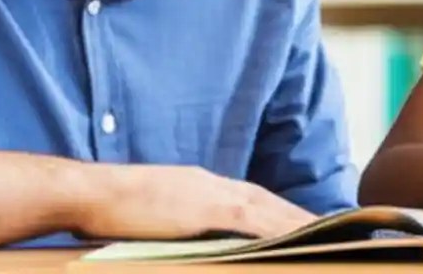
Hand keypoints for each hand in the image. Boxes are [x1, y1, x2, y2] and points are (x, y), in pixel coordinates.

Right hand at [72, 164, 316, 239]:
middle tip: (331, 227)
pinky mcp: (207, 210)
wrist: (91, 193)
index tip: (299, 220)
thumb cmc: (111, 208)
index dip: (276, 209)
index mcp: (199, 185)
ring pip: (267, 208)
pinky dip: (279, 228)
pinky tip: (299, 237)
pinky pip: (253, 220)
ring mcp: (211, 195)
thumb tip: (187, 236)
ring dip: (297, 220)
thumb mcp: (151, 213)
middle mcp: (211, 184)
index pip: (249, 198)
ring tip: (327, 232)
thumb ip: (175, 221)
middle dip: (296, 214)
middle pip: (266, 200)